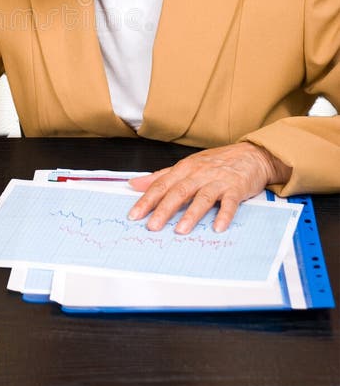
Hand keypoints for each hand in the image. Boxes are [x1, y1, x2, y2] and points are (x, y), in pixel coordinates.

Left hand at [127, 142, 290, 233]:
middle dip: (164, 210)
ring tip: (180, 231)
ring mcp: (218, 180)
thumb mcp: (186, 165)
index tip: (134, 215)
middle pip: (178, 191)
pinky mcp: (236, 188)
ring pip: (202, 197)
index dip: (147, 200)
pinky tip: (217, 227)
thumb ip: (161, 176)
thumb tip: (134, 184)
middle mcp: (199, 173)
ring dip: (191, 215)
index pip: (161, 185)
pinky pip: (229, 203)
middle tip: (152, 227)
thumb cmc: (216, 162)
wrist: (251, 154)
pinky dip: (224, 215)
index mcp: (184, 168)